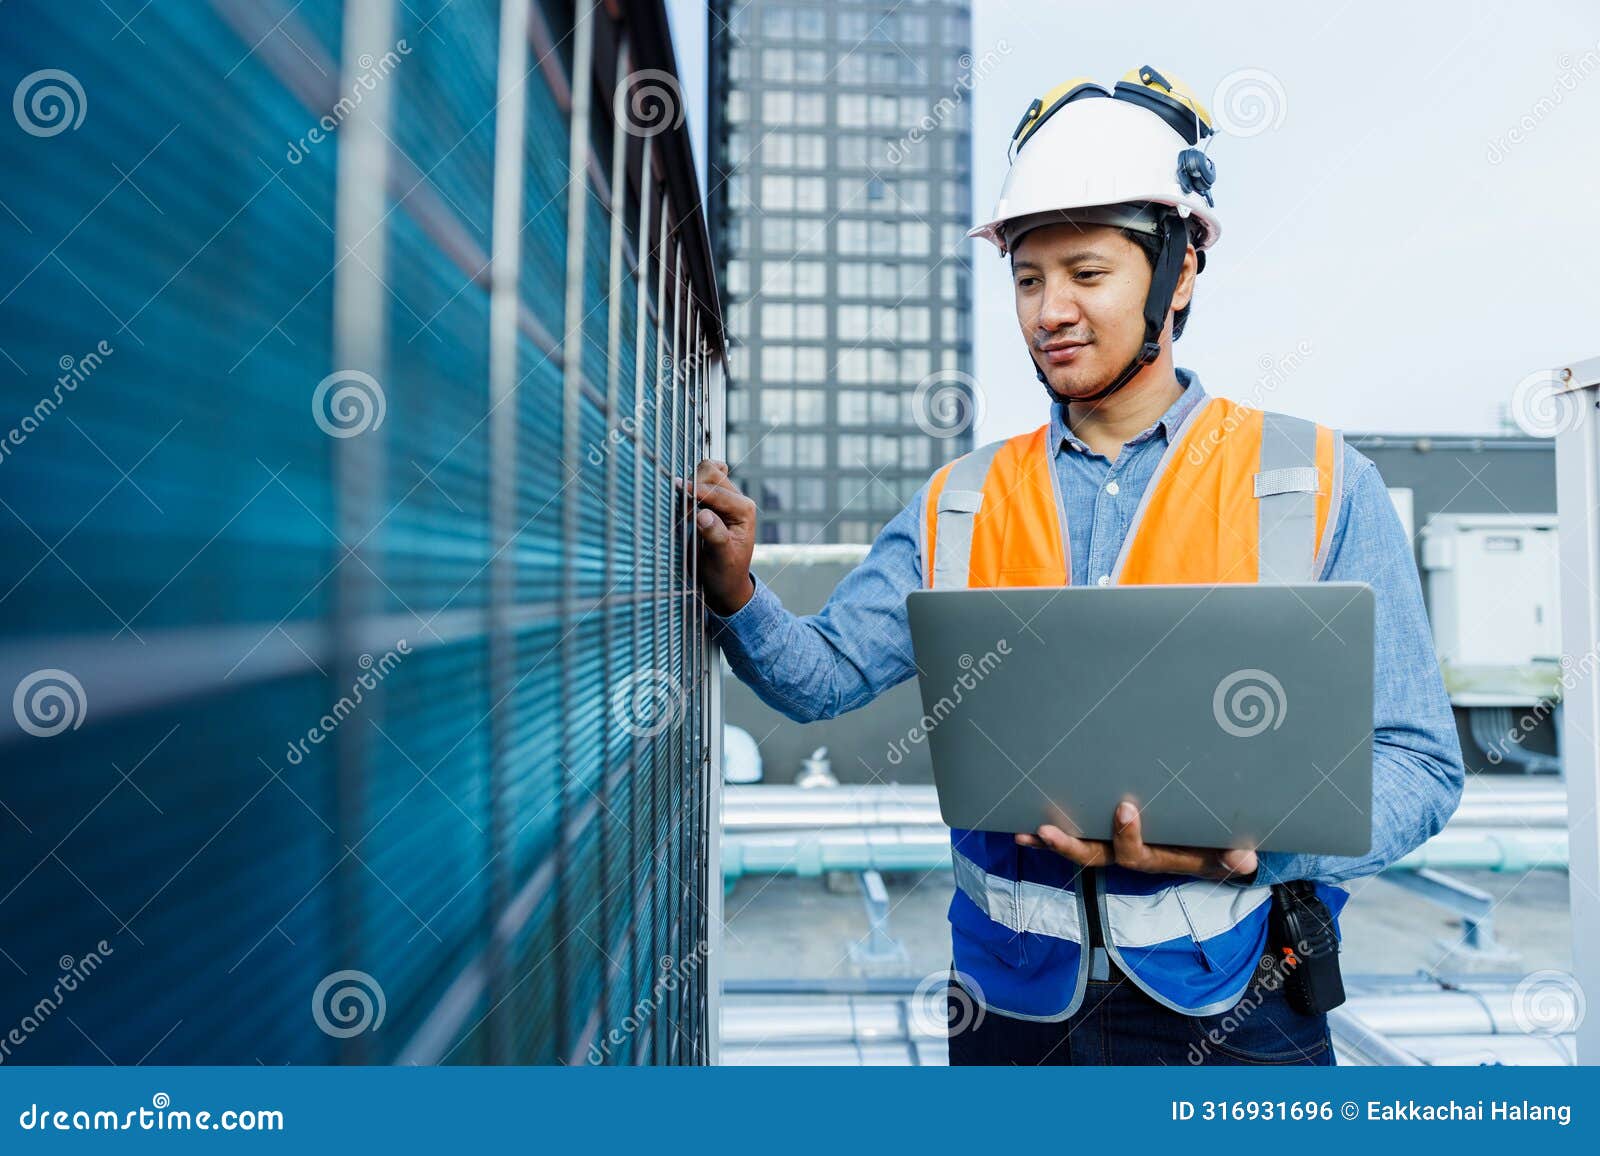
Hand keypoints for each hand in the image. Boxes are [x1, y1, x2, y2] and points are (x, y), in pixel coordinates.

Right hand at [682, 458, 756, 616]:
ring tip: (686, 510)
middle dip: (693, 486)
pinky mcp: (715, 499)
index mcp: (744, 510)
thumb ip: (715, 537)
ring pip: (706, 472)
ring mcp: (726, 497)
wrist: (727, 580)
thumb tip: (703, 515)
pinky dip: (693, 484)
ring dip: (692, 484)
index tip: (674, 487)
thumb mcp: (722, 560)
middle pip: (712, 473)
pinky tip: (688, 501)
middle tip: (684, 512)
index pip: (716, 491)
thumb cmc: (726, 572)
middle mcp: (738, 499)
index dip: (694, 490)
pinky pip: (703, 478)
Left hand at [1015, 800, 1258, 882]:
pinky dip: (1046, 838)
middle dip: (1069, 845)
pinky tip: (1020, 829)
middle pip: (1093, 856)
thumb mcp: (1223, 853)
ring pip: (1077, 849)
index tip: (1124, 807)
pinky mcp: (1099, 838)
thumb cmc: (1211, 846)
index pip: (1135, 853)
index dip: (1127, 834)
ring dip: (1050, 841)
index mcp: (1153, 858)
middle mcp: (1125, 856)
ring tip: (1025, 830)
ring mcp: (1109, 848)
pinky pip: (1071, 839)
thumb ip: (1229, 857)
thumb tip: (1246, 859)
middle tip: (1047, 829)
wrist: (1202, 854)